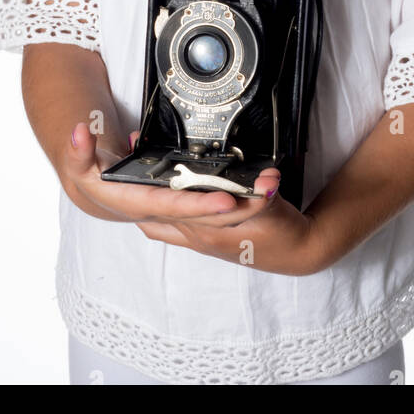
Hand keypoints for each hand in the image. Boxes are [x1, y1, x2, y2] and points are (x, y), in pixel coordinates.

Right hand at [62, 122, 283, 231]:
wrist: (95, 193)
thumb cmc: (92, 178)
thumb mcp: (79, 164)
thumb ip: (78, 149)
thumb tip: (80, 132)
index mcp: (142, 203)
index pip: (176, 206)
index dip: (201, 205)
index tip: (225, 200)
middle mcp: (163, 213)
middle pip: (204, 217)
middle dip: (236, 208)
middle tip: (265, 194)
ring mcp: (176, 213)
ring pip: (215, 216)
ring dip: (244, 206)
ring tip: (271, 189)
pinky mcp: (185, 207)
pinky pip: (215, 209)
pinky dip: (237, 203)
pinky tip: (258, 190)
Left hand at [136, 177, 324, 275]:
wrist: (295, 252)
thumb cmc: (281, 232)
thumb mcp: (274, 209)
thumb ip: (267, 195)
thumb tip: (266, 182)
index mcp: (208, 228)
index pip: (172, 205)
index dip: (153, 187)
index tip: (138, 161)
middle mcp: (198, 236)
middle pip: (155, 216)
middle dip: (136, 196)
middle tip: (118, 171)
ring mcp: (200, 240)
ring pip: (158, 225)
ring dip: (143, 207)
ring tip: (126, 185)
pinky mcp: (206, 240)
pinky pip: (170, 230)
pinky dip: (158, 217)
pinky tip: (152, 205)